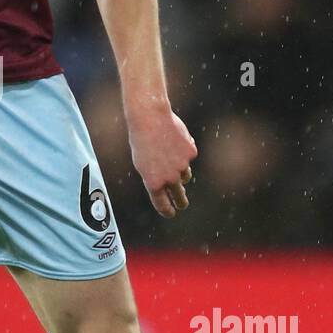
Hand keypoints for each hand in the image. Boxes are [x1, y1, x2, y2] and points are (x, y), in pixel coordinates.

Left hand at [126, 103, 197, 217]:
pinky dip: (183, 152)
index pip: (162, 204)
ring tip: (168, 155)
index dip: (167, 211)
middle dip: (180, 202)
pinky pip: (189, 157)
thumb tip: (168, 186)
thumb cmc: (141, 140)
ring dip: (180, 171)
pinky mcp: (191, 153)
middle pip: (179, 196)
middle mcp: (169, 178)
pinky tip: (174, 140)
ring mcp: (182, 166)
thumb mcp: (142, 164)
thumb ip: (155, 177)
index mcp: (153, 183)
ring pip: (185, 175)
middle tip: (182, 205)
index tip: (171, 213)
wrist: (150, 118)